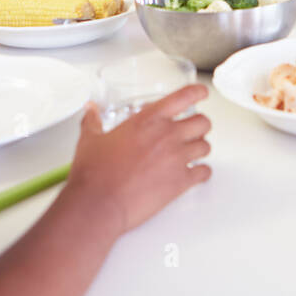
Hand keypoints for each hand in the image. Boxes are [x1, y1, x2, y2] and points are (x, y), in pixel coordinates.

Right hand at [64, 84, 211, 236]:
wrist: (98, 204)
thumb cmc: (94, 173)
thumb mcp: (90, 139)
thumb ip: (93, 120)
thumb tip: (90, 110)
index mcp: (148, 120)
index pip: (184, 96)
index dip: (198, 92)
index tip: (202, 93)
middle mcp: (167, 135)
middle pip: (203, 122)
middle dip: (199, 126)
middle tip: (192, 131)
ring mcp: (177, 158)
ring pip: (206, 146)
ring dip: (200, 148)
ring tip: (191, 153)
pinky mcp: (181, 182)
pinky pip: (204, 172)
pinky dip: (202, 173)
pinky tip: (195, 174)